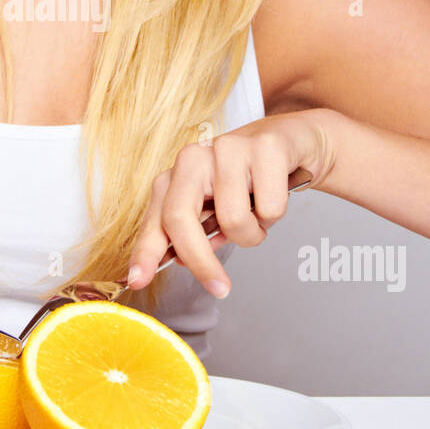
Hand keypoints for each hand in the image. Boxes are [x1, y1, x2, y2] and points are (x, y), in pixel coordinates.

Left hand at [125, 110, 337, 298]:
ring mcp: (227, 148)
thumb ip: (195, 233)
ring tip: (257, 215)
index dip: (145, 252)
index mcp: (176, 177)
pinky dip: (274, 215)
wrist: (291, 141)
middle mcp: (194, 159)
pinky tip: (274, 194)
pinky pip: (269, 208)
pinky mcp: (264, 147)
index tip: (138, 280)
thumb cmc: (249, 178)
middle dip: (200, 261)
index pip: (155, 220)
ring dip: (252, 233)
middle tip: (220, 287)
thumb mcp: (216, 207)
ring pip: (233, 219)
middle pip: (180, 218)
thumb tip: (181, 261)